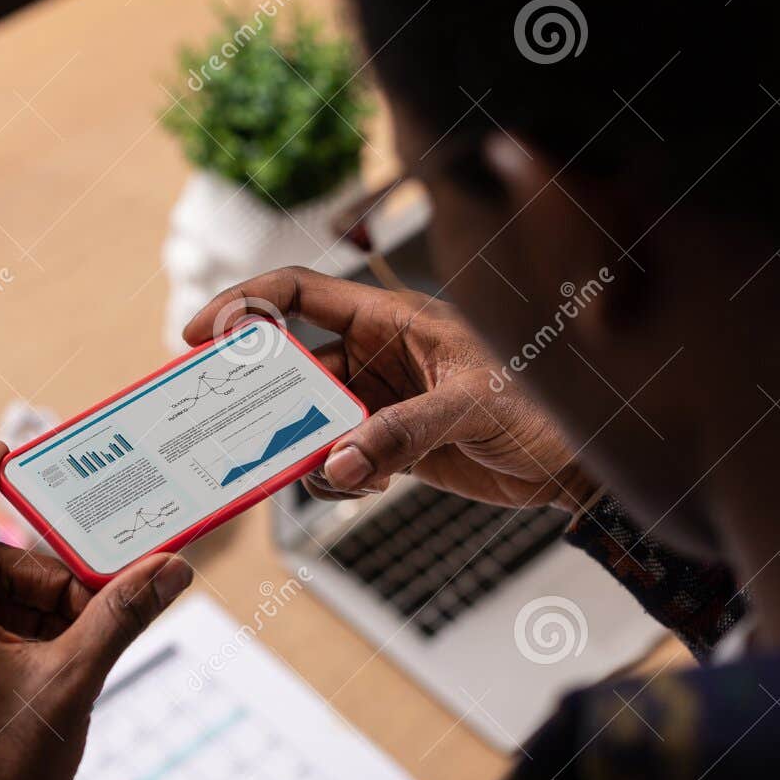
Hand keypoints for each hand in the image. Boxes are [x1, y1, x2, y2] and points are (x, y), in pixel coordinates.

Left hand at [0, 441, 192, 779]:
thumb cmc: (1, 773)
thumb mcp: (72, 683)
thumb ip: (121, 616)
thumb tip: (172, 570)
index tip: (7, 454)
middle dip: (43, 585)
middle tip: (92, 618)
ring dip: (28, 621)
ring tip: (71, 663)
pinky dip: (2, 646)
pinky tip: (40, 683)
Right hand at [183, 267, 598, 510]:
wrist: (579, 465)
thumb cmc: (543, 408)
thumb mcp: (471, 408)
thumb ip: (400, 433)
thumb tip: (335, 462)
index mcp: (390, 318)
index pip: (300, 293)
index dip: (244, 305)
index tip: (200, 337)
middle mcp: (376, 355)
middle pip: (292, 365)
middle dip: (264, 398)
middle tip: (238, 428)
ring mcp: (379, 402)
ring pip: (308, 421)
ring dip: (305, 450)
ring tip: (336, 470)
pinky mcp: (389, 446)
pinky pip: (336, 460)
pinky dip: (336, 478)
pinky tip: (367, 485)